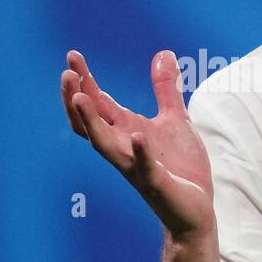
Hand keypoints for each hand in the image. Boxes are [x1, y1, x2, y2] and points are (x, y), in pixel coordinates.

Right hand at [61, 49, 213, 238]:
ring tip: (80, 97)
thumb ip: (165, 89)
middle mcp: (123, 147)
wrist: (193, 209)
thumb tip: (163, 52)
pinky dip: (140, 152)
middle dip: (75, 97)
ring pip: (103, 144)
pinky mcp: (155, 183)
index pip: (97, 102)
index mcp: (126, 130)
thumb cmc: (180, 166)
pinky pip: (144, 168)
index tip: (72, 55)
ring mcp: (135, 166)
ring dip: (90, 121)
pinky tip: (139, 136)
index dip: (84, 79)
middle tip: (67, 73)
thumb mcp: (175, 119)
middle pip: (88, 122)